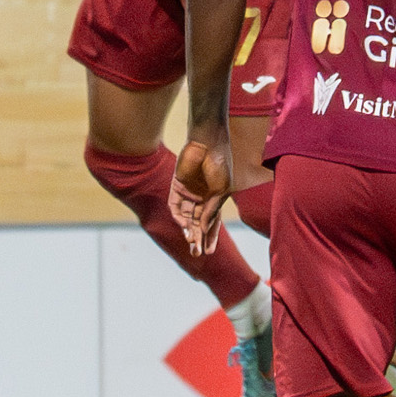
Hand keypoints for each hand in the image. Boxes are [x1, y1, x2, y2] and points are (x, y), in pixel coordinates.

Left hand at [170, 138, 232, 255]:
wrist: (208, 142)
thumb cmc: (220, 164)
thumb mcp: (220, 190)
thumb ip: (210, 210)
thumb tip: (203, 228)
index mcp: (215, 199)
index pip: (212, 223)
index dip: (211, 238)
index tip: (209, 252)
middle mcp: (201, 198)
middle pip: (197, 223)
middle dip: (197, 238)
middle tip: (196, 254)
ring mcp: (189, 193)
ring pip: (186, 217)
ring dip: (188, 230)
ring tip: (190, 243)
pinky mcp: (176, 186)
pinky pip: (175, 206)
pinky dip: (178, 216)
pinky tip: (184, 225)